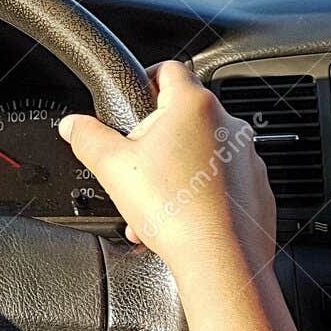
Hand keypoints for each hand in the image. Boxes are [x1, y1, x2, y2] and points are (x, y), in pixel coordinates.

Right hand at [58, 61, 275, 276]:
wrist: (221, 260)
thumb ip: (88, 138)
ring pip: (201, 154)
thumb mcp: (114, 168)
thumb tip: (74, 125)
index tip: (133, 101)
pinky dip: (201, 195)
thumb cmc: (175, 211)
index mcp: (194, 106)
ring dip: (176, 173)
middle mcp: (228, 125)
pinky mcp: (256, 188)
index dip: (145, 79)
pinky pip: (223, 183)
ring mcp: (247, 158)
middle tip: (136, 169)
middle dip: (155, 143)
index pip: (168, 69)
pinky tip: (180, 221)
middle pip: (182, 118)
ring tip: (154, 207)